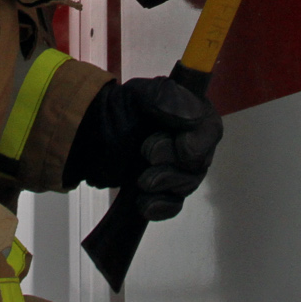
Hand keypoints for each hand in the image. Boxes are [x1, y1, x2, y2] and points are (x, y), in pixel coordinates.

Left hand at [64, 75, 222, 220]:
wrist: (90, 134)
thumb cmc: (118, 109)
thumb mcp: (138, 94)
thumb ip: (166, 98)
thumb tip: (193, 116)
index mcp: (190, 113)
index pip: (210, 129)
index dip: (200, 141)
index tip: (182, 146)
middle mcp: (190, 141)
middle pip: (199, 162)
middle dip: (174, 162)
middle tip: (146, 155)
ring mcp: (178, 168)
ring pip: (187, 184)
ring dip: (165, 183)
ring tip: (141, 181)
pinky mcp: (163, 190)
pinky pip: (173, 205)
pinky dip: (161, 207)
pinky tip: (144, 205)